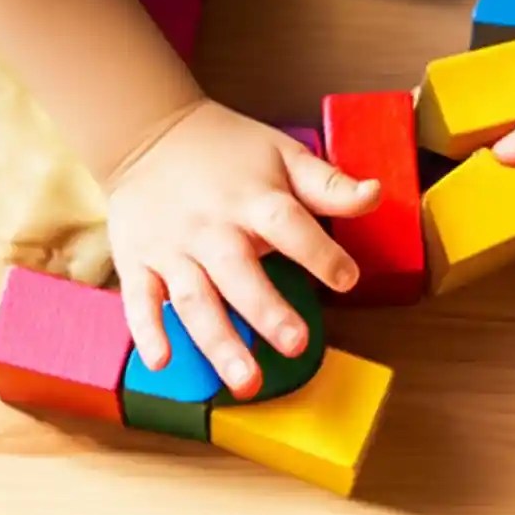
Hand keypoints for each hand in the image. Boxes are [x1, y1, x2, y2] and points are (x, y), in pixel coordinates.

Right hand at [107, 99, 380, 397]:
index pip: (289, 226)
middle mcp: (211, 227)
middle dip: (267, 311)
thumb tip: (376, 194)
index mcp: (252, 199)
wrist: (145, 133)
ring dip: (219, 342)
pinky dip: (149, 331)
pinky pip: (140, 300)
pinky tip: (162, 363)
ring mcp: (171, 248)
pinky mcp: (138, 262)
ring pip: (194, 299)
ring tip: (245, 382)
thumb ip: (329, 184)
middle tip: (296, 346)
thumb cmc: (226, 151)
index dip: (320, 253)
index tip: (347, 280)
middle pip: (239, 272)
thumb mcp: (283, 155)